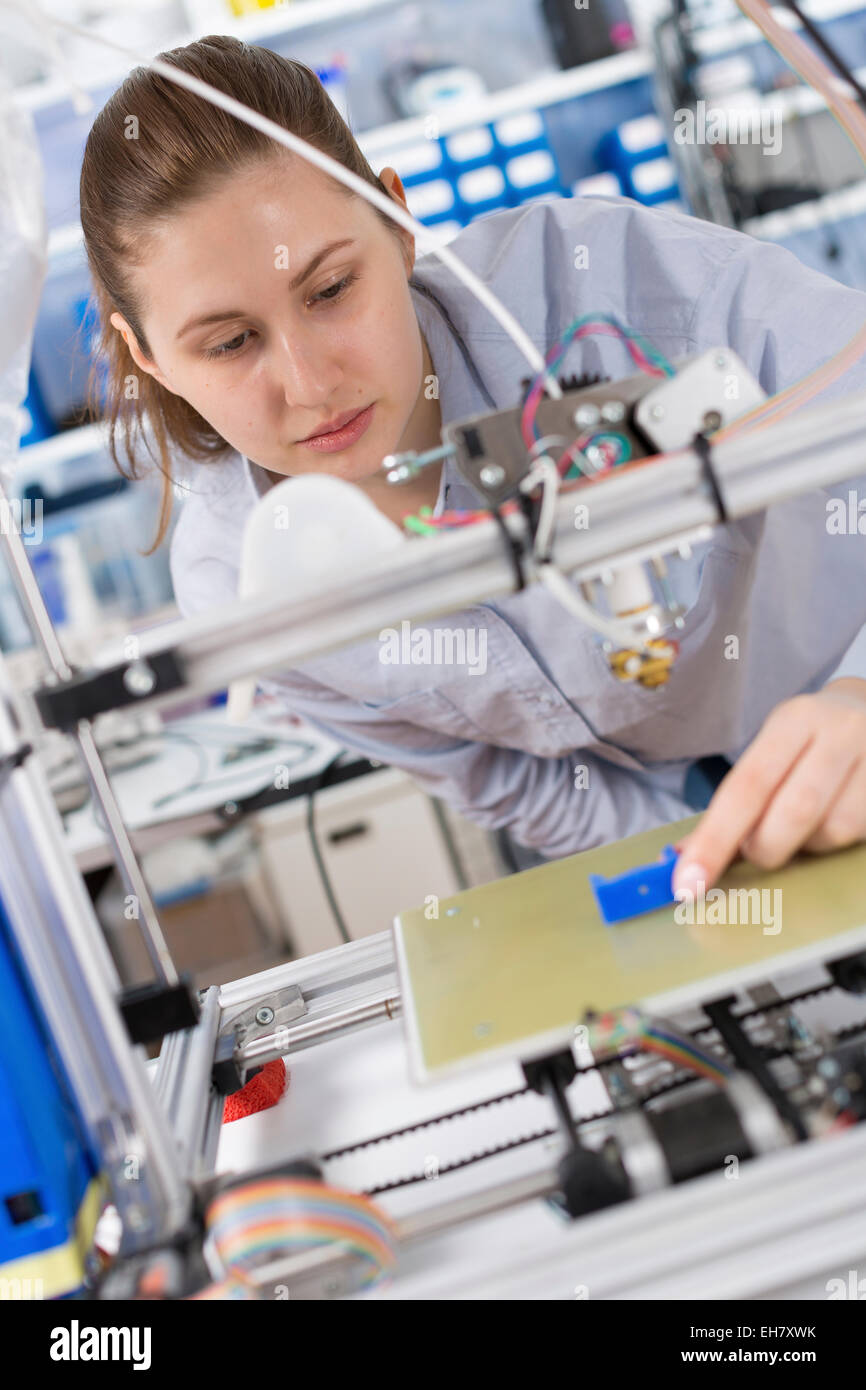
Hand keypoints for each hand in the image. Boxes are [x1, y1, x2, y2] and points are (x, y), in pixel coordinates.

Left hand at [672, 677, 865, 898]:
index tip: (689, 883)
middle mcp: (839, 733)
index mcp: (794, 720)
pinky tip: (828, 822)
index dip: (714, 840)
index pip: (746, 786)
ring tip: (801, 827)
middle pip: (793, 812)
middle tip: (755, 849)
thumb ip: (734, 801)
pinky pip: (857, 836)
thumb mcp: (769, 752)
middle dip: (764, 847)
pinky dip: (832, 843)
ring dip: (805, 846)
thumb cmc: (809, 741)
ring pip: (831, 831)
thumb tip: (686, 855)